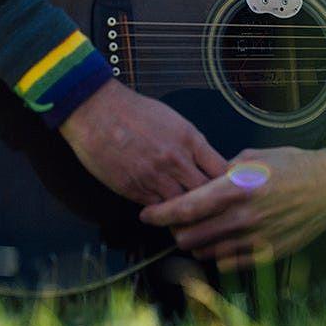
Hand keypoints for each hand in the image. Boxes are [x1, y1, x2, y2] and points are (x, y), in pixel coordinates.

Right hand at [58, 80, 227, 204]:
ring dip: (185, 210)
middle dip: (210, 201)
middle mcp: (175, 160)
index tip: (227, 187)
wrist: (97, 111)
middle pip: (205, 193)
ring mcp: (154, 177)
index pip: (221, 170)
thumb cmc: (134, 111)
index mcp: (189, 139)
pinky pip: (157, 208)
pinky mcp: (134, 189)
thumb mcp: (173, 120)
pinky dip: (162, 210)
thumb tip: (205, 164)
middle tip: (211, 207)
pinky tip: (165, 209)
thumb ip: (191, 143)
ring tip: (188, 214)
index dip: (227, 182)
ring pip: (181, 206)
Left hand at [138, 146, 325, 269]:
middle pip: (190, 234)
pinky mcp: (267, 252)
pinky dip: (216, 253)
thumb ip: (223, 170)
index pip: (188, 206)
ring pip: (205, 251)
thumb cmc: (292, 166)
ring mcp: (256, 238)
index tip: (147, 213)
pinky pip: (228, 262)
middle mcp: (245, 216)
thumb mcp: (255, 156)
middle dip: (175, 228)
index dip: (161, 213)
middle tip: (174, 220)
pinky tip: (217, 240)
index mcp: (239, 187)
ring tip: (195, 229)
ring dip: (194, 242)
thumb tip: (199, 179)